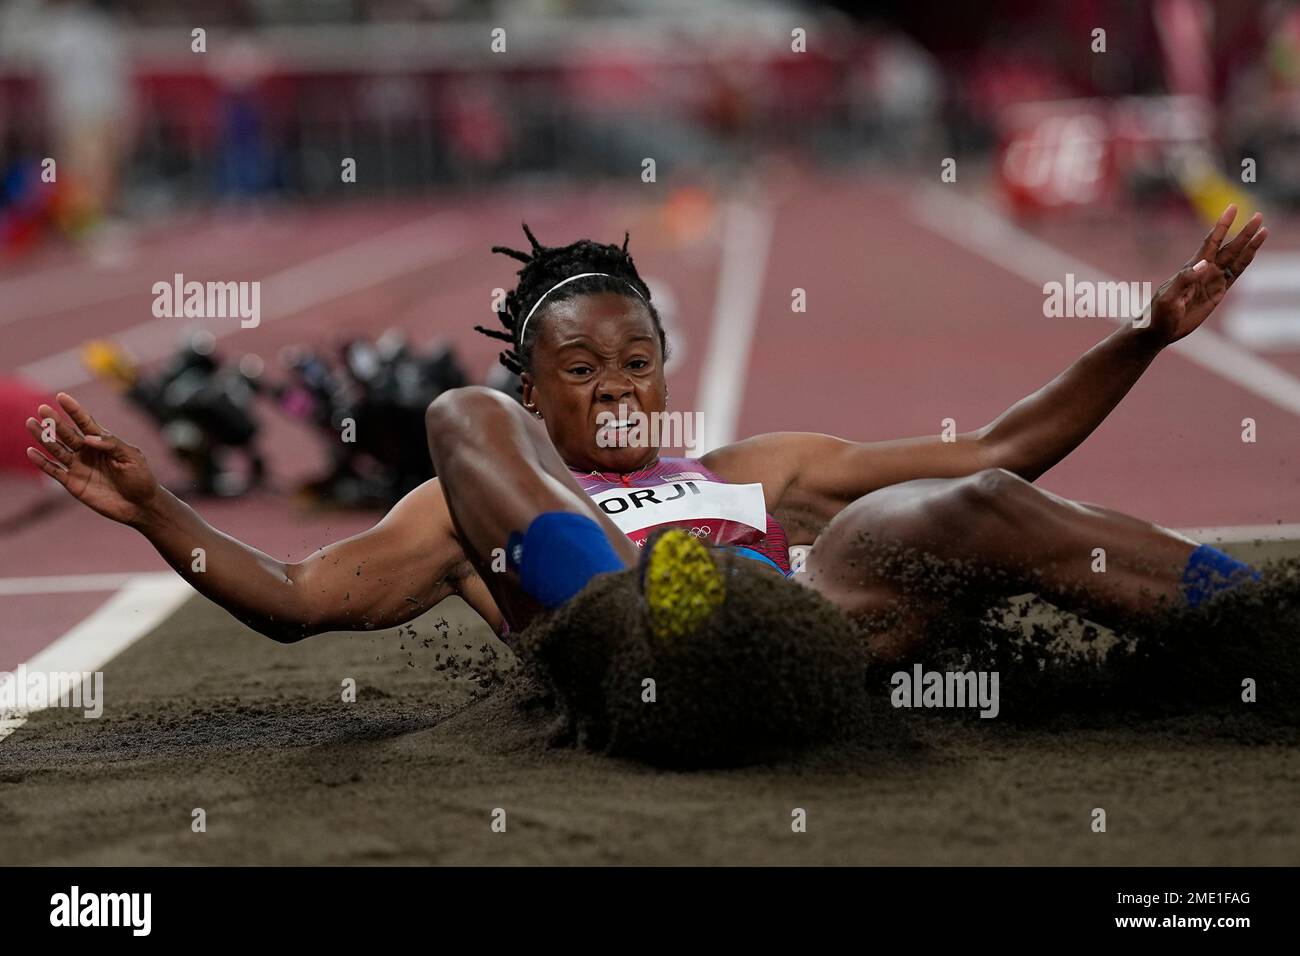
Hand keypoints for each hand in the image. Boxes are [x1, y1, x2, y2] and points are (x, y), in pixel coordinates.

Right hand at [25, 392, 162, 526]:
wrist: (140, 505)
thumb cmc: (140, 478)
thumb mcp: (132, 457)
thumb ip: (112, 445)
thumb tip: (88, 438)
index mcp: (103, 442)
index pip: (85, 422)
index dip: (74, 410)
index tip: (62, 397)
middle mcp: (87, 451)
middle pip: (67, 433)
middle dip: (55, 421)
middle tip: (42, 408)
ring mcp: (79, 466)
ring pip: (57, 449)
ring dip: (44, 437)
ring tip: (30, 423)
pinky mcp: (73, 482)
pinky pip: (54, 470)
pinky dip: (42, 462)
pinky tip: (31, 452)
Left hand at [1142, 204, 1267, 346]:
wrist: (1158, 330)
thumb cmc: (1158, 314)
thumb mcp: (1168, 298)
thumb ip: (1184, 280)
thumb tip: (1205, 264)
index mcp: (1192, 268)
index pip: (1211, 242)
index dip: (1222, 225)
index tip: (1232, 208)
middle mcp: (1205, 270)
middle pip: (1229, 247)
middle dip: (1244, 232)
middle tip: (1259, 216)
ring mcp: (1212, 280)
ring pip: (1235, 258)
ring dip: (1249, 245)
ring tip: (1264, 230)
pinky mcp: (1217, 292)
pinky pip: (1235, 275)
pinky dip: (1245, 262)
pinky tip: (1253, 252)